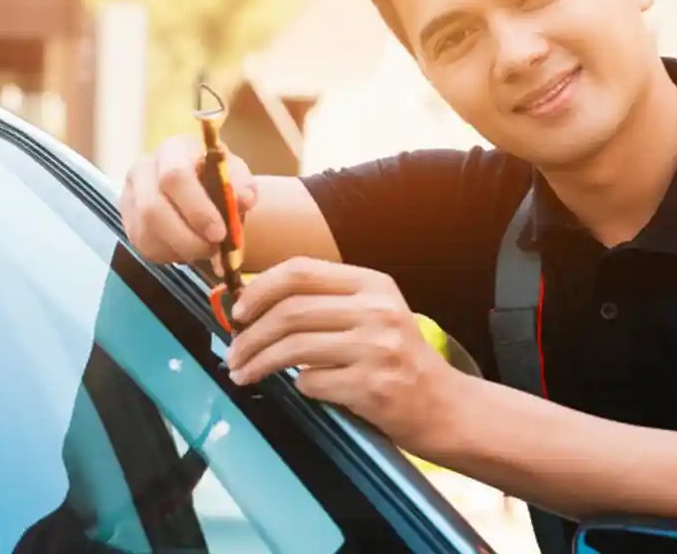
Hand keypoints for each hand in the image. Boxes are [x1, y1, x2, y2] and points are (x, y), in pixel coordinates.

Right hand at [121, 134, 257, 263]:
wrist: (202, 189)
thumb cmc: (219, 180)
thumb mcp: (236, 176)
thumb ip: (242, 185)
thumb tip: (245, 200)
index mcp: (172, 150)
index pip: (174, 177)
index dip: (197, 209)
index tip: (220, 233)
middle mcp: (143, 169)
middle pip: (153, 209)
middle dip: (187, 237)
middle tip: (214, 250)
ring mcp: (130, 197)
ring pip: (147, 233)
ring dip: (181, 249)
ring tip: (206, 250)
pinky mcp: (128, 223)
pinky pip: (145, 247)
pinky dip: (171, 255)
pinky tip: (189, 249)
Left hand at [224, 256, 460, 452]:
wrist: (444, 406)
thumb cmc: (398, 359)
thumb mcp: (373, 314)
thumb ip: (326, 302)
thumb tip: (255, 304)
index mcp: (372, 284)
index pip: (300, 271)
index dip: (260, 288)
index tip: (238, 312)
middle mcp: (376, 310)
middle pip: (291, 311)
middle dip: (250, 335)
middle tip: (232, 353)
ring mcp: (376, 348)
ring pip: (294, 347)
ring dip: (258, 362)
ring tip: (242, 373)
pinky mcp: (372, 386)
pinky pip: (312, 382)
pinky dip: (296, 385)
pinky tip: (297, 388)